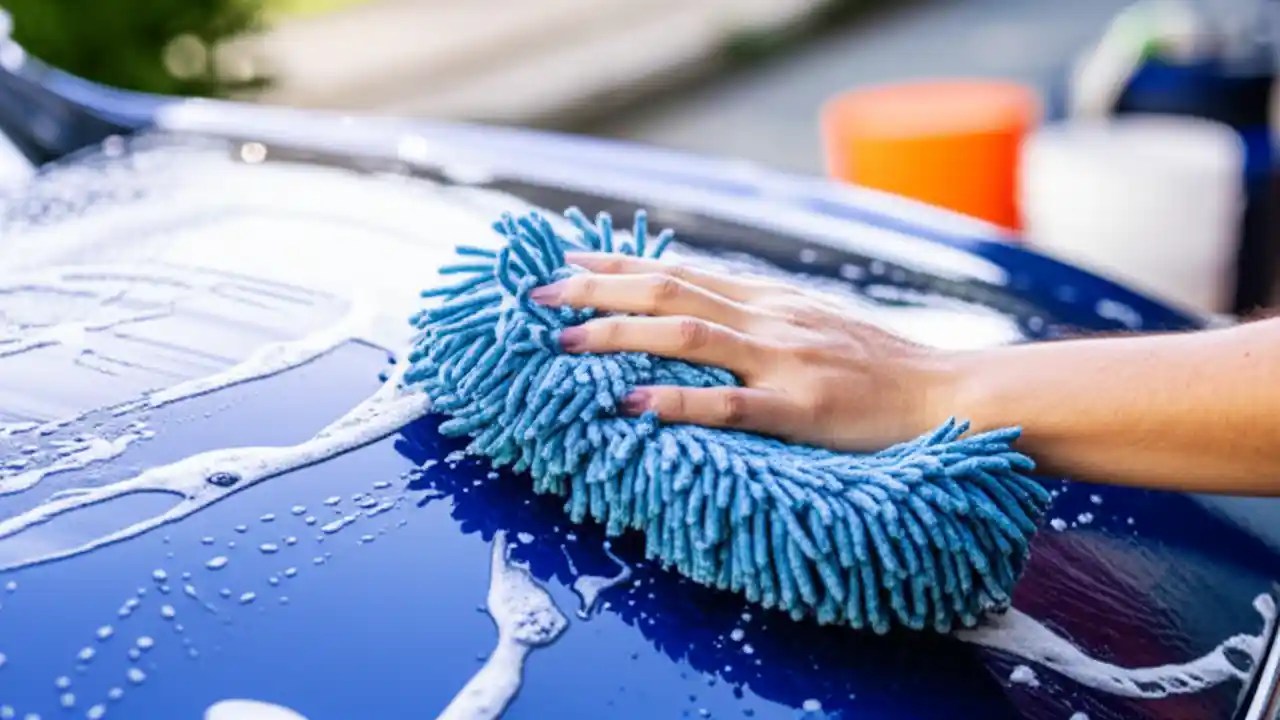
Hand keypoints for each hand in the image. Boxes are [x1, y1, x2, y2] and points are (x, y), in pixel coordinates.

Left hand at [529, 253, 956, 451]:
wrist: (947, 395)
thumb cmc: (877, 367)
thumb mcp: (813, 323)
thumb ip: (756, 313)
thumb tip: (695, 305)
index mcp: (769, 298)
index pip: (678, 268)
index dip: (617, 263)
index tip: (564, 258)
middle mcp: (768, 318)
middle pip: (668, 289)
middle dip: (597, 290)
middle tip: (538, 295)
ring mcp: (782, 361)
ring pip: (684, 334)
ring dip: (618, 334)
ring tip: (564, 343)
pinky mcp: (799, 409)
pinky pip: (727, 403)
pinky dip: (674, 399)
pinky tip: (630, 403)